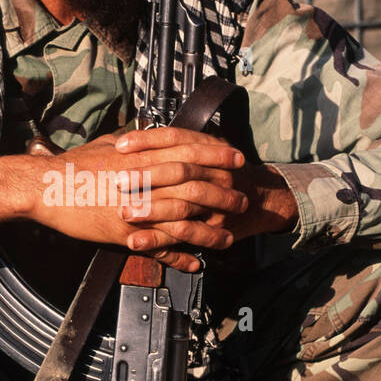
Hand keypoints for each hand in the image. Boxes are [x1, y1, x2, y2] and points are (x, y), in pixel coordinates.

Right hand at [0, 129, 252, 272]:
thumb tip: (151, 135)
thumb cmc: (73, 165)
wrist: (44, 186)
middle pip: (194, 184)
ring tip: (228, 237)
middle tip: (242, 198)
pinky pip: (159, 247)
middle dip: (223, 192)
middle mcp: (143, 179)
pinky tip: (196, 262)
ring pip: (183, 219)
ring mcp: (136, 207)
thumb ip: (134, 142)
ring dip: (209, 229)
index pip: (189, 150)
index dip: (216, 154)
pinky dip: (180, 256)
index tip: (236, 158)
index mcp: (141, 155)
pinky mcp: (124, 232)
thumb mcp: (107, 144)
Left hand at [114, 126, 298, 256]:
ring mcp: (215, 202)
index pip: (175, 139)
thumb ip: (174, 146)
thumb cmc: (225, 172)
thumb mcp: (205, 150)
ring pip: (180, 204)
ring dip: (149, 210)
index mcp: (209, 150)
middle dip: (145, 176)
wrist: (263, 199)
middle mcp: (214, 173)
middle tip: (116, 181)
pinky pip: (182, 236)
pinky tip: (134, 242)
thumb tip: (128, 139)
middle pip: (176, 170)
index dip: (147, 141)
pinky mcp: (212, 229)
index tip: (120, 145)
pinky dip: (156, 240)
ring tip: (123, 213)